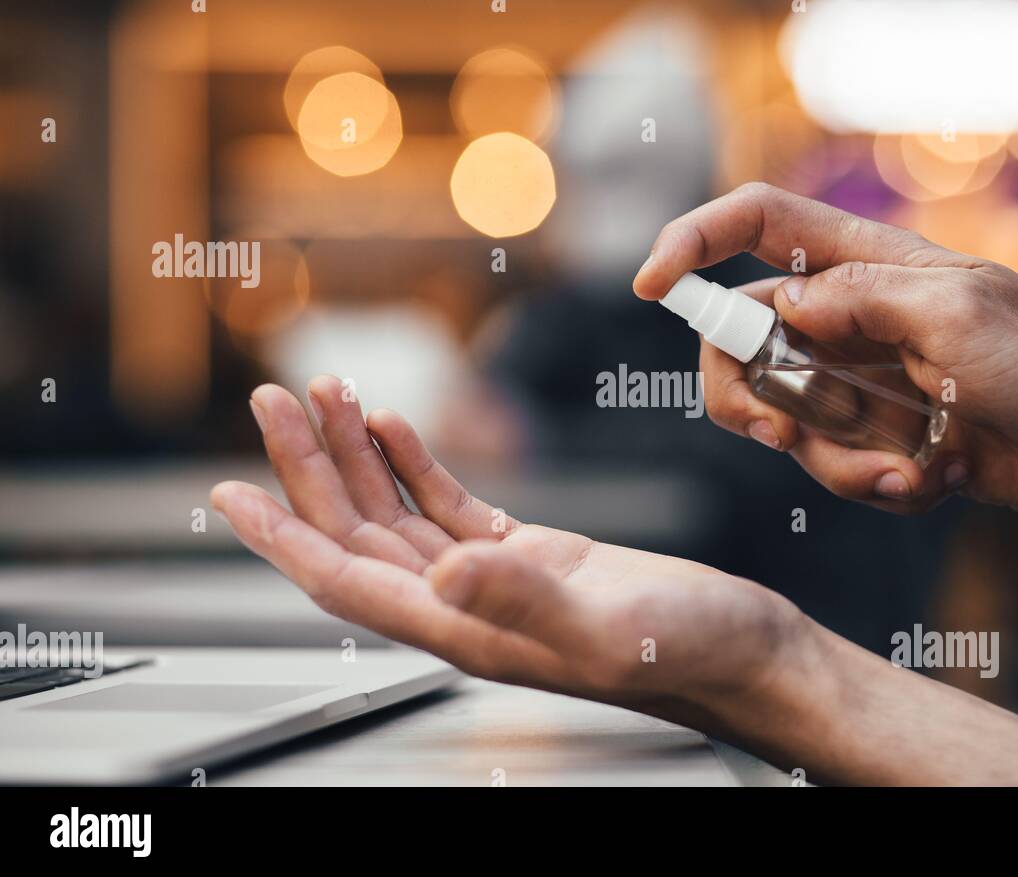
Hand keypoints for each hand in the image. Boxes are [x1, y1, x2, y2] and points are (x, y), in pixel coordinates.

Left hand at [212, 377, 805, 735]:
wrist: (742, 648)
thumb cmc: (689, 651)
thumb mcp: (608, 624)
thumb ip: (523, 600)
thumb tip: (442, 573)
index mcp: (467, 631)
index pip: (347, 581)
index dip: (284, 536)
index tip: (230, 493)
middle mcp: (467, 608)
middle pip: (360, 535)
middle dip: (309, 468)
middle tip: (274, 399)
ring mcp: (495, 581)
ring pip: (399, 516)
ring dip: (357, 457)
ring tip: (326, 396)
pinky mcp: (531, 556)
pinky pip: (449, 506)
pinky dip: (416, 463)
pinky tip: (398, 428)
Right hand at [634, 182, 1017, 512]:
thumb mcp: (961, 317)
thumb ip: (864, 300)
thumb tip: (785, 307)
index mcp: (866, 265)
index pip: (759, 224)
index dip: (695, 241)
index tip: (652, 287)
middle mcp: (845, 317)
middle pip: (739, 338)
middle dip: (746, 394)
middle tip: (780, 432)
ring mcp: (851, 379)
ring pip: (779, 416)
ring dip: (834, 456)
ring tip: (912, 466)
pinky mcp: (866, 434)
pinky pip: (826, 463)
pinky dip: (871, 481)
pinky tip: (932, 477)